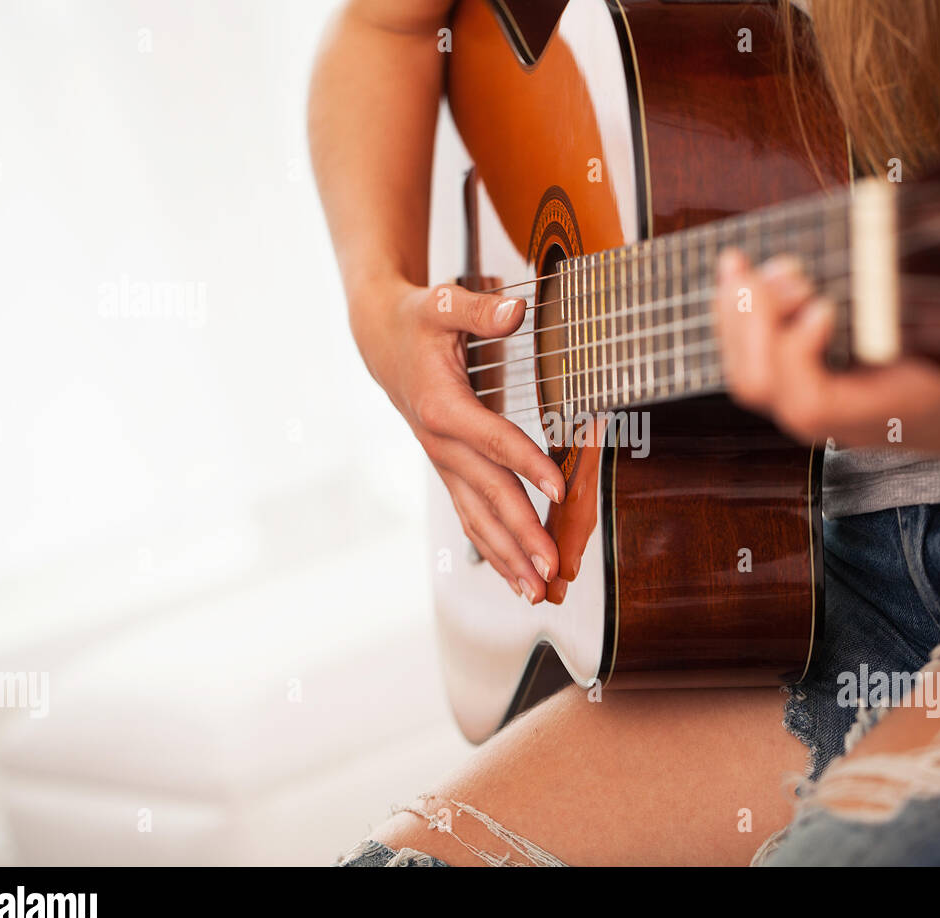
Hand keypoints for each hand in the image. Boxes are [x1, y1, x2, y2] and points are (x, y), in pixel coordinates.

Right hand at [351, 278, 561, 602]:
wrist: (380, 339)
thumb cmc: (418, 320)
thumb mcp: (444, 304)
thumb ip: (481, 310)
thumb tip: (517, 310)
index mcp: (443, 406)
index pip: (493, 441)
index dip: (528, 465)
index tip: (559, 492)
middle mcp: (441, 443)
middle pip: (488, 495)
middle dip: (522, 535)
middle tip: (551, 568)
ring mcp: (444, 463)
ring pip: (478, 518)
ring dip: (509, 556)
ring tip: (538, 591)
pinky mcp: (449, 470)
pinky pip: (472, 517)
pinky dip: (495, 550)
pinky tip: (518, 578)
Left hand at [712, 250, 939, 453]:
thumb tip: (910, 235)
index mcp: (890, 410)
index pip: (810, 404)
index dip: (797, 353)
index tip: (824, 303)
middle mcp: (846, 418)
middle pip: (764, 388)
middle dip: (756, 318)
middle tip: (786, 270)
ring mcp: (825, 405)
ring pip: (752, 375)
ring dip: (742, 312)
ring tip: (757, 265)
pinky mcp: (816, 383)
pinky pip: (761, 359)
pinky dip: (746, 315)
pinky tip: (750, 272)